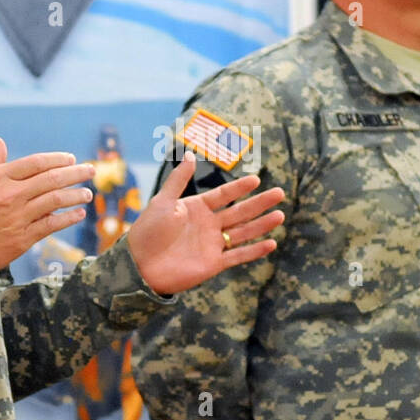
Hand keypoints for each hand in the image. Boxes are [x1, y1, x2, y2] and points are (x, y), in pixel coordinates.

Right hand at [0, 137, 94, 273]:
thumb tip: (0, 142)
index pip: (36, 162)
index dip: (57, 159)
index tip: (71, 159)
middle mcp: (11, 194)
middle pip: (52, 178)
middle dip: (76, 173)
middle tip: (91, 170)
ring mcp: (18, 216)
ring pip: (56, 200)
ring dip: (75, 195)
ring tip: (87, 193)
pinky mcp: (22, 238)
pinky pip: (52, 225)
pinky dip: (69, 217)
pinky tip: (79, 213)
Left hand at [125, 153, 284, 294]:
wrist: (140, 265)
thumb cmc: (148, 231)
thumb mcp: (163, 201)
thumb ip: (179, 179)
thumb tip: (190, 154)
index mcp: (197, 208)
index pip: (223, 195)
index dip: (239, 187)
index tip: (256, 179)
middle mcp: (208, 225)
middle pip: (239, 212)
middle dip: (259, 203)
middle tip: (279, 193)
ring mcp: (212, 244)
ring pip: (243, 232)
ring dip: (262, 224)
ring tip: (280, 215)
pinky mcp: (214, 263)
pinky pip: (239, 255)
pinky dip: (255, 250)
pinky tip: (271, 243)